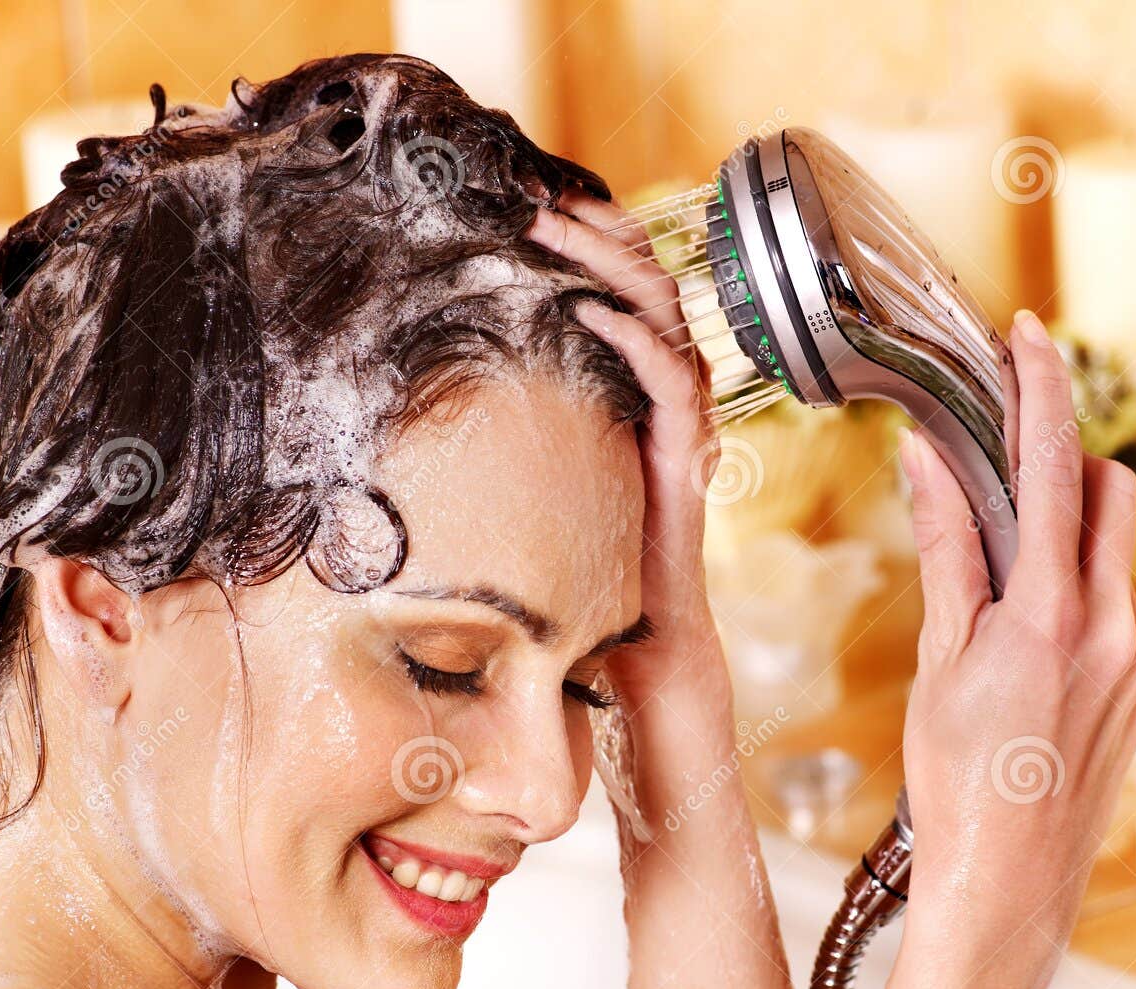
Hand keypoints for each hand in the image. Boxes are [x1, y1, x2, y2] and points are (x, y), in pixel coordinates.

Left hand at [523, 194, 722, 699]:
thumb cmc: (591, 558)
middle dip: (599, 234)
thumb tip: (448, 383)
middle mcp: (672, 394)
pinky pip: (675, 381)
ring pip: (668, 316)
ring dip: (613, 265)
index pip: (630, 292)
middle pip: (652, 285)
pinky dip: (636, 339)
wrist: (639, 638)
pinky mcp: (687, 456)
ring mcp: (686, 423)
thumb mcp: (550, 470)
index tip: (538, 206)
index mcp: (642, 389)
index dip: (595, 243)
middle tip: (540, 202)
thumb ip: (529, 421)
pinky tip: (592, 310)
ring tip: (557, 232)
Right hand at [898, 310, 1135, 958]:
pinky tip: (1025, 638)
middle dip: (1061, 458)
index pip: (1053, 468)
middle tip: (1001, 466)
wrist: (1009, 878)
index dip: (1037, 390)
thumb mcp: (939, 658)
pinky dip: (1076, 589)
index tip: (1026, 334)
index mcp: (1050, 613)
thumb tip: (929, 462)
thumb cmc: (957, 779)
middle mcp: (1114, 625)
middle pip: (1107, 492)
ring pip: (1114, 551)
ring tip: (1000, 575)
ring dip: (1066, 531)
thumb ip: (948, 552)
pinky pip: (1119, 604)